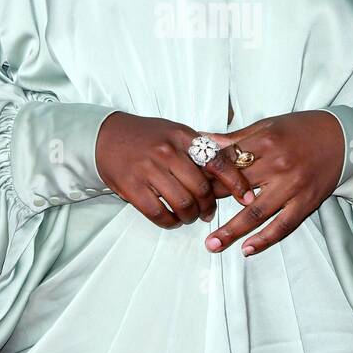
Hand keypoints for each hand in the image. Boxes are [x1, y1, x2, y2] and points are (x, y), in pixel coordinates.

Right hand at [95, 111, 255, 229]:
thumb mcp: (175, 131)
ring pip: (182, 203)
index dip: (236, 182)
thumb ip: (201, 145)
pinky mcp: (131, 187)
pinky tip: (172, 219)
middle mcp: (166, 152)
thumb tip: (233, 157)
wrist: (105, 136)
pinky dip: (169, 221)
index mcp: (182, 137)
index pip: (217, 160)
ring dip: (190, 216)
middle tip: (207, 212)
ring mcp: (148, 170)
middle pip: (200, 188)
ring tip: (189, 216)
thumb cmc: (146, 136)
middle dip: (209, 206)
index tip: (247, 197)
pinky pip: (158, 213)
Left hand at [200, 111, 345, 256]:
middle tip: (191, 216)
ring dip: (232, 231)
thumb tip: (202, 138)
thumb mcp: (267, 125)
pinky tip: (247, 250)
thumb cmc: (301, 129)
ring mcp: (293, 186)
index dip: (206, 173)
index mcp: (265, 141)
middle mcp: (278, 164)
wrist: (343, 139)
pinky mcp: (306, 202)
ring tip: (212, 245)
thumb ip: (235, 137)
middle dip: (211, 202)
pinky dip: (265, 239)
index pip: (227, 161)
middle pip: (237, 188)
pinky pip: (283, 225)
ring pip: (257, 212)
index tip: (188, 184)